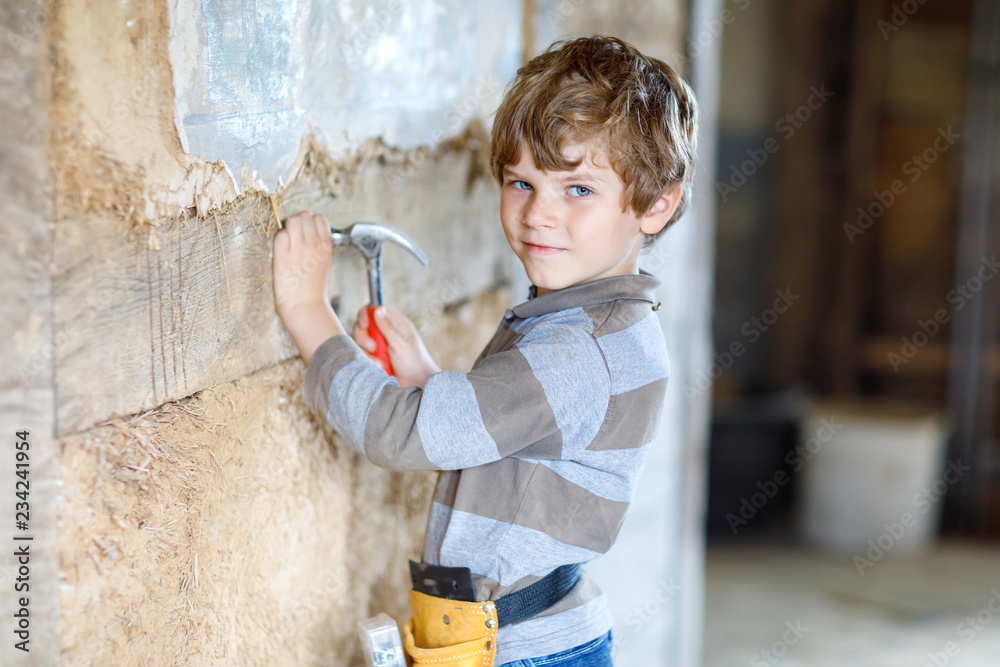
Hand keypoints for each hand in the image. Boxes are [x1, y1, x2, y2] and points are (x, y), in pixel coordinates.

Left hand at [273, 210, 344, 364]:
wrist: (305, 306)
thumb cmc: (313, 289)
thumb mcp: (325, 263)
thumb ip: (319, 245)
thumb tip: (308, 232)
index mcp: (326, 247)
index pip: (319, 218)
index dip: (310, 222)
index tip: (306, 231)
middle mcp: (314, 245)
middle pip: (305, 216)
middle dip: (299, 222)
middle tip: (295, 235)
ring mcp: (298, 249)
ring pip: (293, 220)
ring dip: (288, 227)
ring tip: (287, 240)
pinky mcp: (283, 256)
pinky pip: (280, 235)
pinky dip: (279, 238)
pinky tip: (281, 250)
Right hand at [354, 305, 440, 388]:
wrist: (416, 384)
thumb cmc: (414, 362)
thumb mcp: (400, 342)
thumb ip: (387, 326)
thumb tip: (377, 308)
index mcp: (395, 323)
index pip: (374, 310)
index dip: (365, 315)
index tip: (364, 325)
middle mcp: (386, 332)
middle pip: (363, 326)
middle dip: (363, 337)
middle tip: (372, 347)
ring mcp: (379, 345)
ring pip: (361, 342)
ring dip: (367, 353)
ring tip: (380, 363)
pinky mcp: (375, 357)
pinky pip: (363, 355)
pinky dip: (369, 361)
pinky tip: (380, 368)